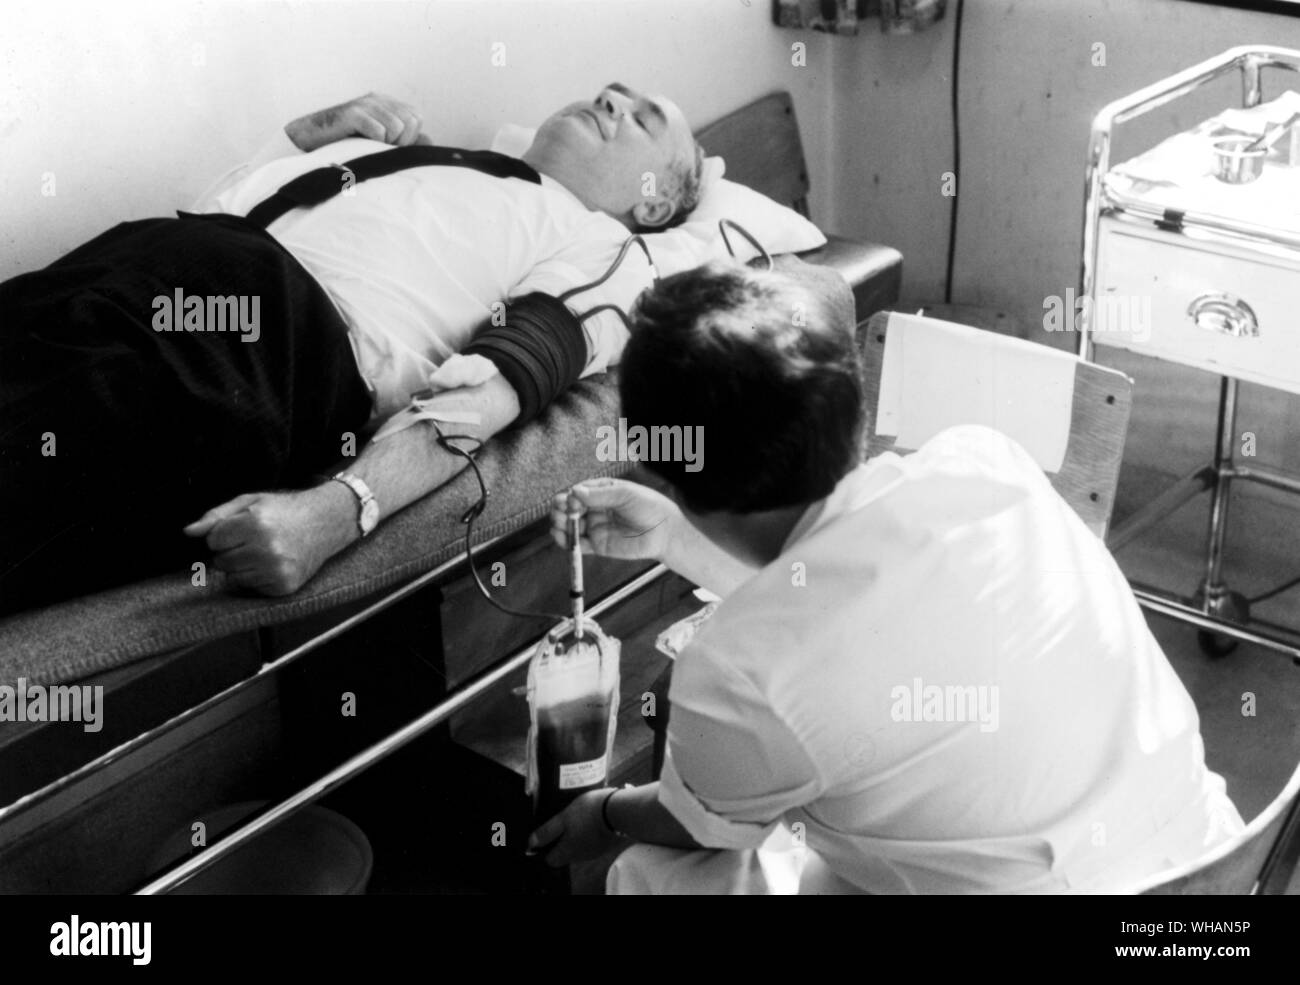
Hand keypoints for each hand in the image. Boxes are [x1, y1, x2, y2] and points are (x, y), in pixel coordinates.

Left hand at [182, 483, 357, 595]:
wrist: (325, 522)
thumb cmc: (285, 510)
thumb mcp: (250, 502)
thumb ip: (216, 516)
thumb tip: (188, 532)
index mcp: (256, 524)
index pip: (213, 541)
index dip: (224, 534)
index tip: (241, 528)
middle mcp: (266, 549)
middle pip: (221, 562)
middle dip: (232, 551)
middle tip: (254, 540)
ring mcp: (277, 570)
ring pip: (234, 577)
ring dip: (243, 566)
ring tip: (264, 551)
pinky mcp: (284, 585)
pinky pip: (251, 587)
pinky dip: (257, 577)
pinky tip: (273, 563)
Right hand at [285, 92, 425, 152]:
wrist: (308, 140)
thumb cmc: (345, 145)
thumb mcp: (379, 143)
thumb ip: (406, 142)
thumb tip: (430, 142)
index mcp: (386, 104)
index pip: (416, 117)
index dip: (408, 138)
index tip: (388, 147)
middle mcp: (377, 100)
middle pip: (411, 121)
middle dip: (400, 142)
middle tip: (378, 148)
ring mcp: (364, 104)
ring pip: (397, 127)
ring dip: (385, 144)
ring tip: (367, 146)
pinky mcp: (352, 113)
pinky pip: (379, 131)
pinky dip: (372, 143)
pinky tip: (358, 143)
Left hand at [528, 788, 623, 866]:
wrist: (618, 809)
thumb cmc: (587, 813)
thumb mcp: (562, 818)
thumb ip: (547, 832)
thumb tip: (531, 843)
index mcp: (567, 852)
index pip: (550, 860)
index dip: (544, 849)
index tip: (543, 835)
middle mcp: (580, 856)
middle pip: (563, 854)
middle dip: (559, 841)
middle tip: (558, 822)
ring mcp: (593, 851)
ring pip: (577, 848)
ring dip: (573, 836)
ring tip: (573, 817)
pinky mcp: (603, 844)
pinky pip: (589, 842)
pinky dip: (585, 833)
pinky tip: (586, 819)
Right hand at [550, 477, 680, 562]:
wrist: (664, 532)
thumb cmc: (649, 507)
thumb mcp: (624, 494)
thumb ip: (599, 494)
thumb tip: (574, 491)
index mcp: (601, 492)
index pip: (578, 492)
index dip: (570, 496)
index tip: (569, 500)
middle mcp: (596, 509)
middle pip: (569, 508)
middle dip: (561, 509)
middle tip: (563, 512)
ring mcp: (595, 527)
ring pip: (570, 526)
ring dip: (560, 524)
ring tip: (560, 524)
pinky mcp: (597, 545)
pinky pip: (577, 544)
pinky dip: (566, 541)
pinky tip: (560, 537)